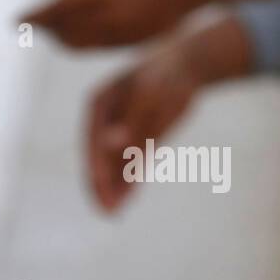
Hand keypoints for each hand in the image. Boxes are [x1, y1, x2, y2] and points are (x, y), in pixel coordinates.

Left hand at [22, 0, 206, 47]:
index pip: (53, 10)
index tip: (16, 20)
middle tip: (32, 23)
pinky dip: (81, 43)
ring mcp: (120, 33)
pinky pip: (96, 48)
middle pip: (61, 31)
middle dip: (44, 29)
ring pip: (77, 45)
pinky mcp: (131, 43)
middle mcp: (107, 15)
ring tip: (53, 30)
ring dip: (60, 39)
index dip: (31, 17)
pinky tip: (79, 32)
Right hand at [87, 45, 202, 209]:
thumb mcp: (150, 98)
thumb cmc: (167, 77)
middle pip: (98, 157)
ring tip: (113, 212)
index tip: (103, 199)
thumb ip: (131, 123)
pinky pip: (129, 160)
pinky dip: (128, 178)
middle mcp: (104, 117)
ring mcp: (119, 126)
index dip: (96, 174)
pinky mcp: (136, 134)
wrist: (188, 65)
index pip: (92, 146)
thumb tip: (109, 145)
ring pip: (113, 162)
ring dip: (113, 186)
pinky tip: (127, 197)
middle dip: (101, 185)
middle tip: (108, 213)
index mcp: (99, 104)